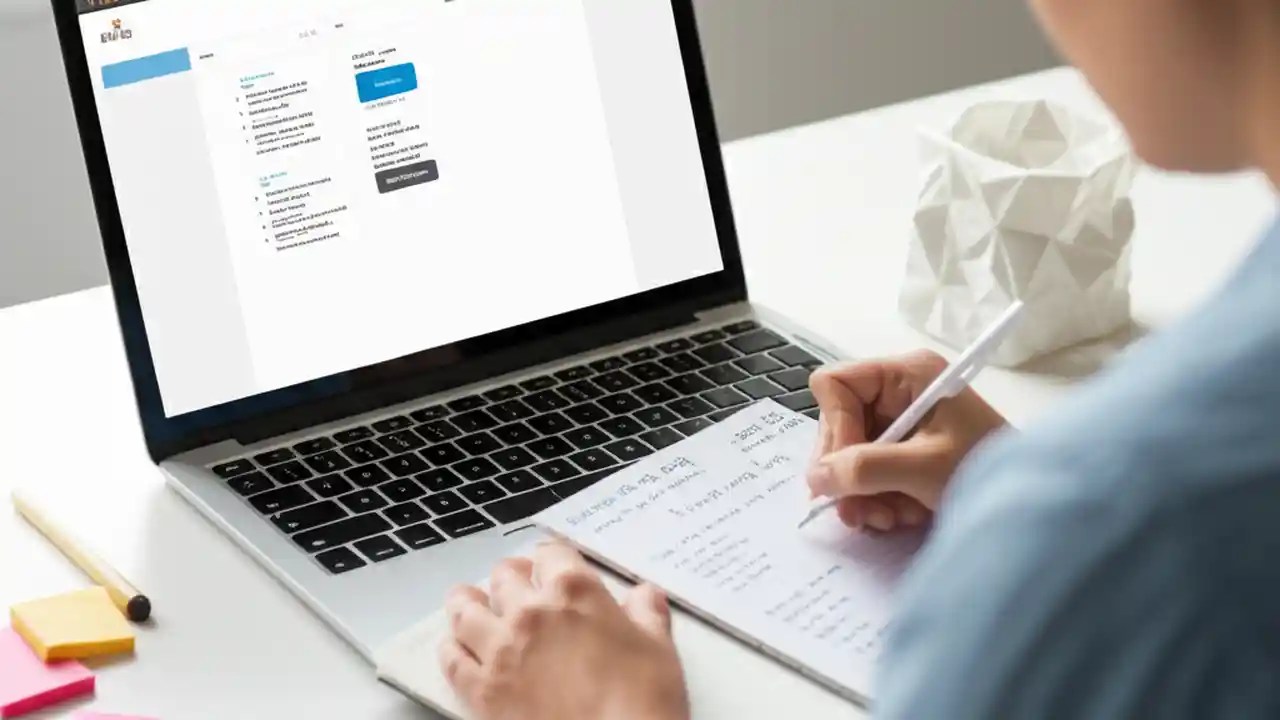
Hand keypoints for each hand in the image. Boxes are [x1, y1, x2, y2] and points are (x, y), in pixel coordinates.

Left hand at [439, 542, 690, 719]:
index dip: (552, 557)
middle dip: (512, 577)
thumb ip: (647, 616)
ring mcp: (501, 651)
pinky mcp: (482, 691)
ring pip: (466, 611)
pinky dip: (452, 648)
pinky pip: (452, 659)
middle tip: (516, 584)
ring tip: (470, 602)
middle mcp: (531, 613)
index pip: (552, 553)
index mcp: (575, 593)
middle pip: (505, 576)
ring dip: (469, 603)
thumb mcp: (659, 652)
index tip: (553, 562)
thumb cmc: (641, 703)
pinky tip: (456, 646)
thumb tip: (646, 597)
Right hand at [806, 350, 1007, 531]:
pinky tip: (900, 517)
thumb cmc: (985, 470)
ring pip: (851, 455)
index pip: (836, 386)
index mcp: (907, 374)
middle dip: (848, 473)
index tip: (843, 471)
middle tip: (856, 513)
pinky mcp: (908, 451)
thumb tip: (815, 477)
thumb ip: (865, 468)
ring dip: (862, 494)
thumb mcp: (923, 468)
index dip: (833, 428)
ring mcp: (903, 422)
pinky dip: (878, 499)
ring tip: (886, 520)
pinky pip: (870, 472)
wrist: (1034, 505)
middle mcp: (900, 391)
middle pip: (839, 424)